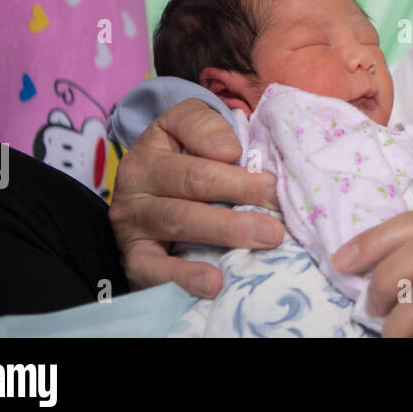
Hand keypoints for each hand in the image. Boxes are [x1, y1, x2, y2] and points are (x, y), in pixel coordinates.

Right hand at [109, 97, 282, 296]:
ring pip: (180, 220)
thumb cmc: (189, 159)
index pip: (187, 128)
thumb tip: (230, 152)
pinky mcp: (133, 256)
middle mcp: (138, 178)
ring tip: (266, 238)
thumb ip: (210, 127)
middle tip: (279, 200)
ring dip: (227, 230)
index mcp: (156, 141)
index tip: (250, 153)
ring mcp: (133, 219)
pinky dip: (183, 277)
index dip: (220, 140)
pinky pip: (153, 269)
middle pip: (193, 180)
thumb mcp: (194, 129)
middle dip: (241, 189)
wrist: (152, 195)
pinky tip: (214, 284)